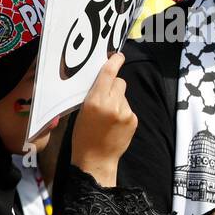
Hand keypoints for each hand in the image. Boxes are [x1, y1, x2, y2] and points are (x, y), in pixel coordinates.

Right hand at [70, 52, 135, 186]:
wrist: (97, 158)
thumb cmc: (83, 136)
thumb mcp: (82, 111)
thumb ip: (94, 95)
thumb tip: (104, 81)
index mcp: (95, 101)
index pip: (108, 75)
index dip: (114, 62)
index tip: (118, 56)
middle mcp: (112, 104)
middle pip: (119, 82)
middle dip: (113, 85)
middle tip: (105, 96)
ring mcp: (125, 112)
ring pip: (124, 95)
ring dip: (117, 100)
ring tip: (107, 116)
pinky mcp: (133, 120)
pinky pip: (128, 107)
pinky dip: (122, 111)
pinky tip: (114, 123)